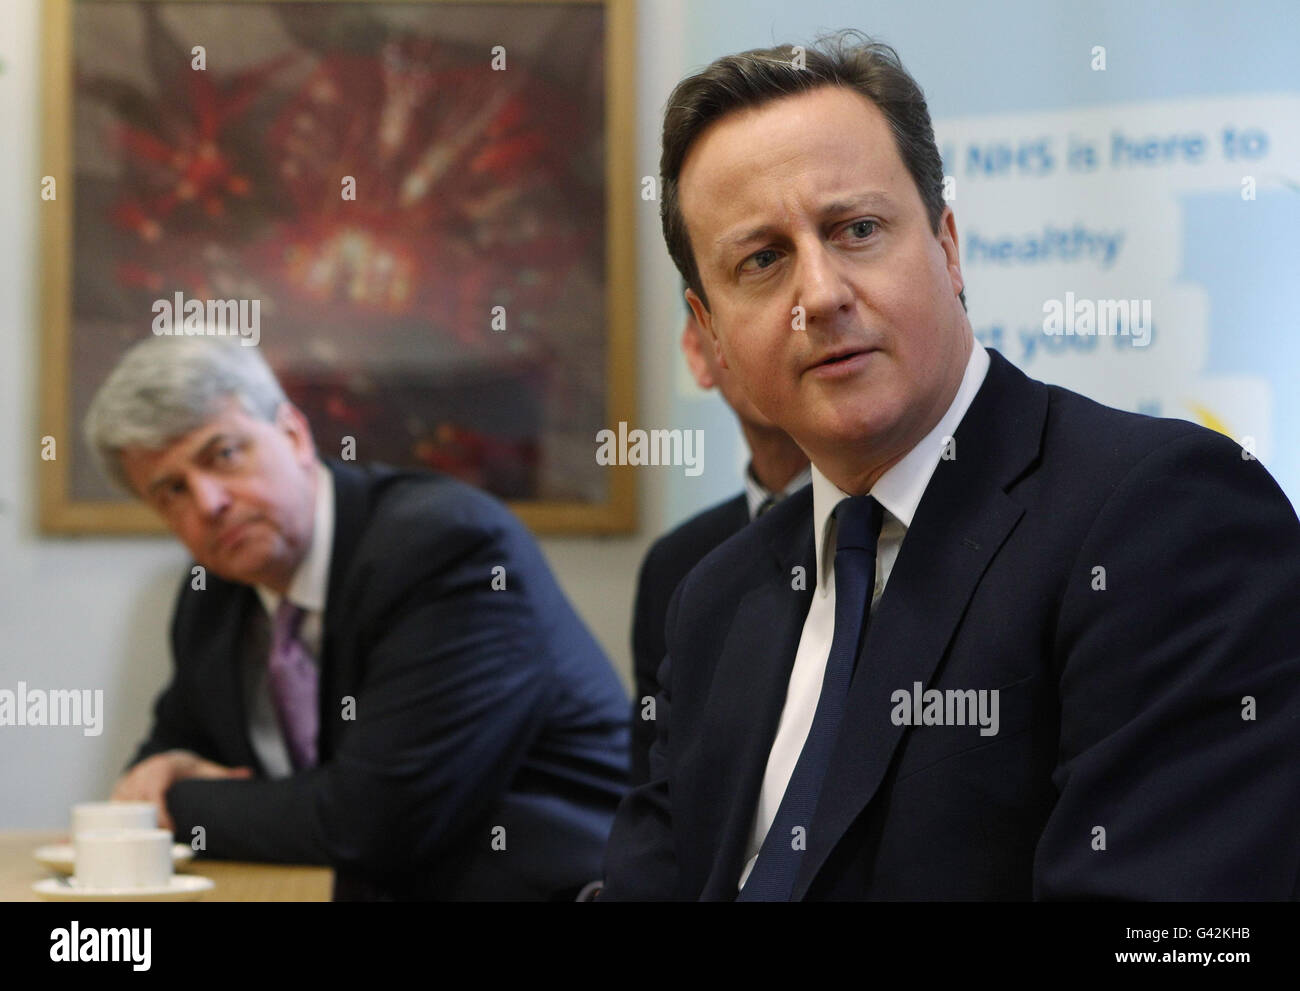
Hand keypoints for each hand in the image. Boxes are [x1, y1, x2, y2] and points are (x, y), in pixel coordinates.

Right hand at [111, 750, 252, 831]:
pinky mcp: (118, 791)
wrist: (168, 757)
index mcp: (162, 767)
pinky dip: (120, 820)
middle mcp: (141, 773)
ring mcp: (127, 781)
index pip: (155, 791)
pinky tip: (129, 833)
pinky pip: (113, 808)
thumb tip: (248, 774)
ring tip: (148, 838)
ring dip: (133, 823)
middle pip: (137, 802)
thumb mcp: (205, 769)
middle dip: (147, 822)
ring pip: (123, 806)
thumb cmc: (187, 768)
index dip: (160, 812)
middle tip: (162, 838)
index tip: (171, 829)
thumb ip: (224, 774)